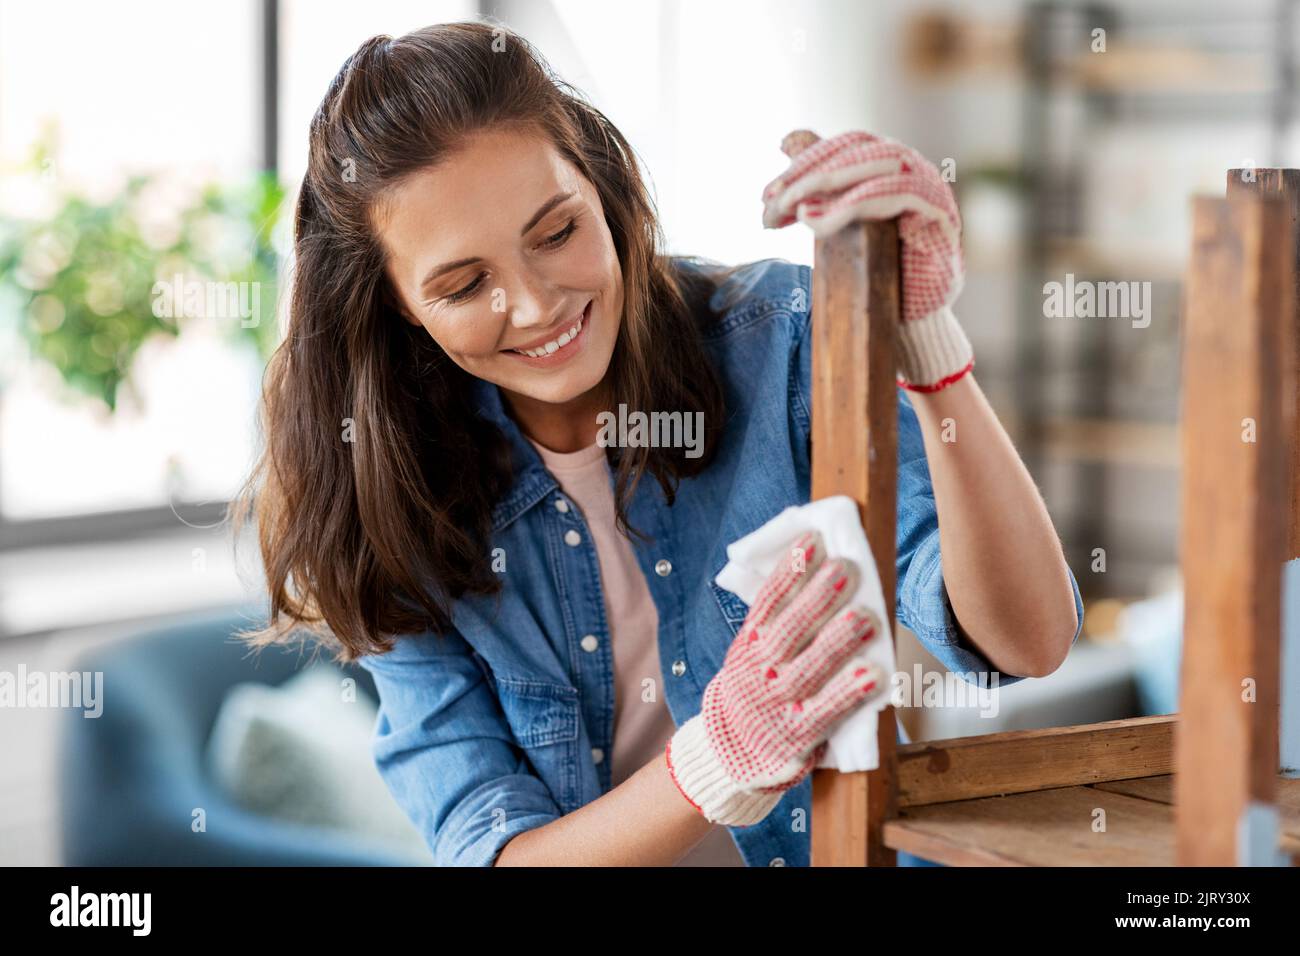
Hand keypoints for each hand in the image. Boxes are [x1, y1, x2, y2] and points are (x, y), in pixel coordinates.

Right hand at [666, 529, 885, 826]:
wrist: (730, 752)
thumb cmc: (757, 687)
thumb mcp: (752, 651)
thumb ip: (777, 619)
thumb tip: (813, 567)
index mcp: (749, 643)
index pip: (767, 601)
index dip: (789, 572)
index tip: (813, 542)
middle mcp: (759, 670)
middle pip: (789, 630)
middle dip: (817, 598)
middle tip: (845, 568)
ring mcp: (777, 703)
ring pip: (808, 669)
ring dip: (837, 642)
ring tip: (865, 616)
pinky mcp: (797, 735)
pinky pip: (825, 712)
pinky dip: (848, 693)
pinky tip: (873, 674)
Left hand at [761, 129, 974, 392]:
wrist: (913, 316)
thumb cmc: (877, 267)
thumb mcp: (841, 216)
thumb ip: (821, 180)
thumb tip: (788, 140)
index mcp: (889, 160)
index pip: (844, 147)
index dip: (803, 164)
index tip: (766, 195)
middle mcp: (911, 165)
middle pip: (853, 153)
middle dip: (805, 176)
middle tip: (768, 203)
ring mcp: (927, 184)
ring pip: (869, 169)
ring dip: (820, 187)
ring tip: (787, 212)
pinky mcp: (935, 211)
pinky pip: (887, 198)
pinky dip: (847, 207)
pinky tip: (815, 224)